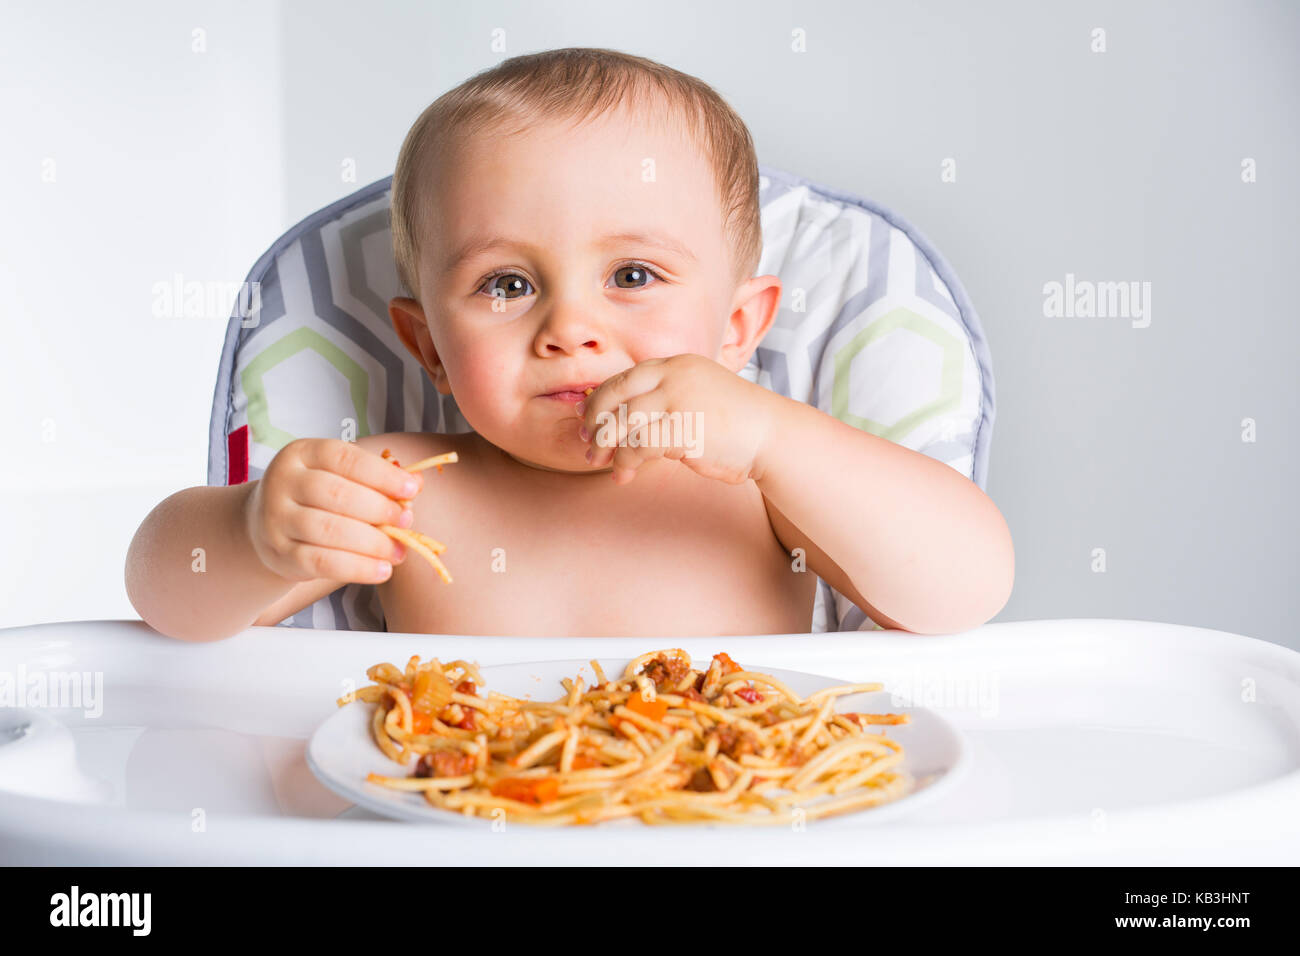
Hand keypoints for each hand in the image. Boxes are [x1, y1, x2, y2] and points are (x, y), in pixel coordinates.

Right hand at [244, 438, 422, 583]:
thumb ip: (376, 478)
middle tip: (407, 522)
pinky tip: (381, 570)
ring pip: (330, 530)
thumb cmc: (316, 498)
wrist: (266, 526)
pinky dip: (357, 568)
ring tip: (398, 552)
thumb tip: (416, 483)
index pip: (344, 458)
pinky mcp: (280, 553)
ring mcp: (277, 518)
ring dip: (373, 543)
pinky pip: (322, 562)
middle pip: (337, 494)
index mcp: (302, 453)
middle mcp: (283, 482)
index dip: (382, 474)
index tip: (412, 489)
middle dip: (380, 509)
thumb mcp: (341, 477)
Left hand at [577, 354, 779, 484]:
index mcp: (677, 364)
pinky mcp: (683, 428)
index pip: (625, 377)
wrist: (772, 434)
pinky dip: (625, 462)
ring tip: (599, 462)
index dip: (601, 397)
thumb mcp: (698, 394)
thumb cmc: (736, 422)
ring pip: (622, 421)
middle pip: (616, 394)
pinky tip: (624, 475)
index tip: (586, 415)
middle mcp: (674, 376)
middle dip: (595, 419)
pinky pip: (638, 445)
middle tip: (586, 440)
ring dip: (605, 445)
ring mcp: (678, 400)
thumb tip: (626, 418)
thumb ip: (666, 399)